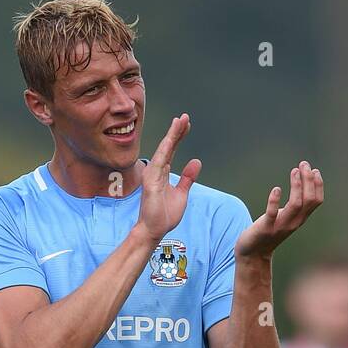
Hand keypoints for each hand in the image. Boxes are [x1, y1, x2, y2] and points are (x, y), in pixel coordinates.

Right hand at [135, 114, 201, 243]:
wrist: (154, 230)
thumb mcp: (182, 194)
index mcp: (163, 172)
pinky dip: (164, 150)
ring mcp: (152, 175)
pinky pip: (158, 163)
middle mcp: (156, 170)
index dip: (179, 136)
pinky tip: (170, 140)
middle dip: (176, 131)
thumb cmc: (164, 215)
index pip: (172, 150)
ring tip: (179, 121)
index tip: (187, 124)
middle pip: (168, 146)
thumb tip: (196, 161)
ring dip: (171, 136)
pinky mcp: (151, 183)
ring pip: (163, 150)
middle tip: (185, 117)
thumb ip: (187, 178)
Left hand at [235, 162, 323, 258]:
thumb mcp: (286, 217)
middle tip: (304, 164)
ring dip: (296, 186)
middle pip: (309, 200)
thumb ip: (295, 204)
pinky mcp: (265, 228)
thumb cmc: (270, 231)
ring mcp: (280, 226)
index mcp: (300, 219)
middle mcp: (294, 223)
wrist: (254, 254)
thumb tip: (301, 182)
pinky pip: (272, 214)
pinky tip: (276, 189)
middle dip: (309, 180)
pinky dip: (275, 201)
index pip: (316, 201)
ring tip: (294, 170)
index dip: (318, 185)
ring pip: (295, 205)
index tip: (314, 170)